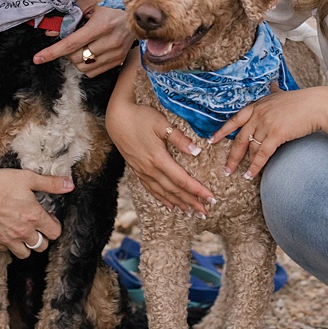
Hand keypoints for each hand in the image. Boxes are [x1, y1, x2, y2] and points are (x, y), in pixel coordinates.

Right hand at [0, 169, 72, 257]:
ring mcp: (8, 240)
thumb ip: (50, 183)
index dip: (53, 225)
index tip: (47, 218)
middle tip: (35, 226)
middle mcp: (23, 232)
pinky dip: (8, 245)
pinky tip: (5, 233)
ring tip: (22, 233)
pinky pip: (6, 251)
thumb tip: (69, 185)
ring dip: (26, 245)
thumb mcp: (26, 178)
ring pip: (25, 254)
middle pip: (42, 246)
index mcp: (34, 217)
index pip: (55, 232)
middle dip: (42, 237)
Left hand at [34, 1, 133, 76]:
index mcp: (102, 25)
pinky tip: (90, 49)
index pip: (71, 44)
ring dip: (76, 57)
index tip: (37, 58)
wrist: (140, 6)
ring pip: (84, 67)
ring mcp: (117, 53)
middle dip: (66, 50)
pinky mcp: (120, 59)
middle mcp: (111, 42)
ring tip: (83, 42)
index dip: (52, 52)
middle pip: (76, 57)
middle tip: (71, 36)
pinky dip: (86, 63)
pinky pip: (94, 71)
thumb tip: (51, 31)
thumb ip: (69, 14)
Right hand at [106, 86, 214, 213]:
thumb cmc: (140, 117)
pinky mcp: (136, 169)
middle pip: (173, 190)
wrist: (116, 118)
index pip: (182, 179)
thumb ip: (179, 138)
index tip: (211, 198)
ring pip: (162, 192)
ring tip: (190, 212)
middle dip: (190, 201)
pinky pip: (150, 188)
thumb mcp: (161, 123)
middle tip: (204, 211)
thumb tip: (197, 151)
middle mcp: (149, 168)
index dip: (197, 190)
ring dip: (177, 203)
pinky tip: (168, 204)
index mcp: (158, 158)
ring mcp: (142, 170)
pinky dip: (161, 198)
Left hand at [218, 85, 327, 179]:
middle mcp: (257, 115)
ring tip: (239, 174)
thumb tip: (272, 85)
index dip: (222, 131)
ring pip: (251, 148)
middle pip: (239, 138)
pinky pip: (262, 154)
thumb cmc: (302, 101)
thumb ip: (273, 93)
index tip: (211, 141)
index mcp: (256, 106)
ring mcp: (266, 124)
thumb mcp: (281, 94)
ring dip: (245, 163)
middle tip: (226, 168)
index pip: (234, 120)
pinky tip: (251, 174)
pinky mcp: (276, 134)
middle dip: (232, 155)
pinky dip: (255, 166)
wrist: (317, 105)